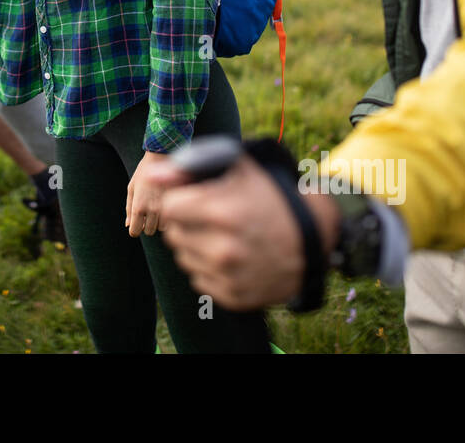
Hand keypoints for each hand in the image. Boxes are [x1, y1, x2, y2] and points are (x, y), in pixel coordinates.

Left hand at [125, 151, 171, 236]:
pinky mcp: (177, 204)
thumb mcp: (131, 188)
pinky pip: (173, 219)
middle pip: (149, 232)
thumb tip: (128, 225)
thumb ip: (129, 208)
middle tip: (148, 214)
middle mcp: (152, 210)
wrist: (162, 157)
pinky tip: (167, 205)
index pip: (135, 232)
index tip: (137, 224)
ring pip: (162, 228)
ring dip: (159, 221)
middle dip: (147, 225)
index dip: (135, 229)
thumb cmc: (144, 172)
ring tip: (158, 208)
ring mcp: (166, 207)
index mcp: (139, 206)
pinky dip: (169, 216)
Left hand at [143, 153, 340, 310]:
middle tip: (213, 218)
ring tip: (223, 236)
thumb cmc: (270, 198)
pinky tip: (231, 257)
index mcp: (222, 213)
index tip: (196, 200)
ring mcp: (229, 276)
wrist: (311, 239)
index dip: (180, 200)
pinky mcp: (233, 296)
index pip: (169, 208)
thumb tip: (153, 176)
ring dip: (195, 246)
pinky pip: (198, 280)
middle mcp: (223, 248)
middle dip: (187, 223)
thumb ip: (191, 168)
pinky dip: (208, 269)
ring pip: (183, 258)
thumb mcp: (238, 171)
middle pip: (173, 234)